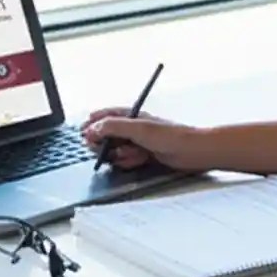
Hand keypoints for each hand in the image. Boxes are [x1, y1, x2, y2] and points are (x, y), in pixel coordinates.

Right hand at [80, 108, 202, 170]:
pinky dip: (130, 162)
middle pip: (108, 135)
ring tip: (132, 155)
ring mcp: (139, 142)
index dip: (93, 123)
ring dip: (120, 155)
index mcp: (132, 115)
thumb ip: (113, 127)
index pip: (106, 116)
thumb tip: (92, 128)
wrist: (193, 151)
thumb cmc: (171, 135)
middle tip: (104, 150)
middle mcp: (134, 127)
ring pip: (117, 150)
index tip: (83, 132)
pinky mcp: (144, 155)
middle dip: (104, 144)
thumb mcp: (138, 129)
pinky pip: (128, 160)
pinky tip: (139, 160)